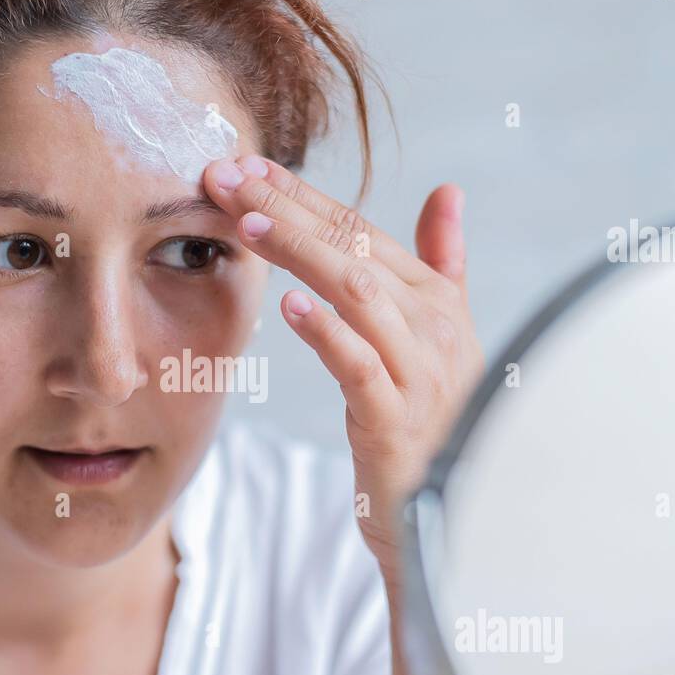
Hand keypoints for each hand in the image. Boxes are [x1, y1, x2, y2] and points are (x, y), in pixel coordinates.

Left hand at [203, 154, 485, 586]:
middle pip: (351, 247)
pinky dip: (325, 330)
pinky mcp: (397, 418)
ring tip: (246, 222)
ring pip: (355, 292)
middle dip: (284, 206)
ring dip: (299, 251)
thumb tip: (447, 190)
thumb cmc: (432, 420)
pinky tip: (288, 303)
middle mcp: (430, 324)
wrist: (450, 510)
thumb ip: (442, 262)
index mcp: (432, 298)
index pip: (359, 228)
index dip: (300, 193)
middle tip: (224, 175)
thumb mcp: (436, 336)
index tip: (244, 164)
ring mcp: (417, 370)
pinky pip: (359, 365)